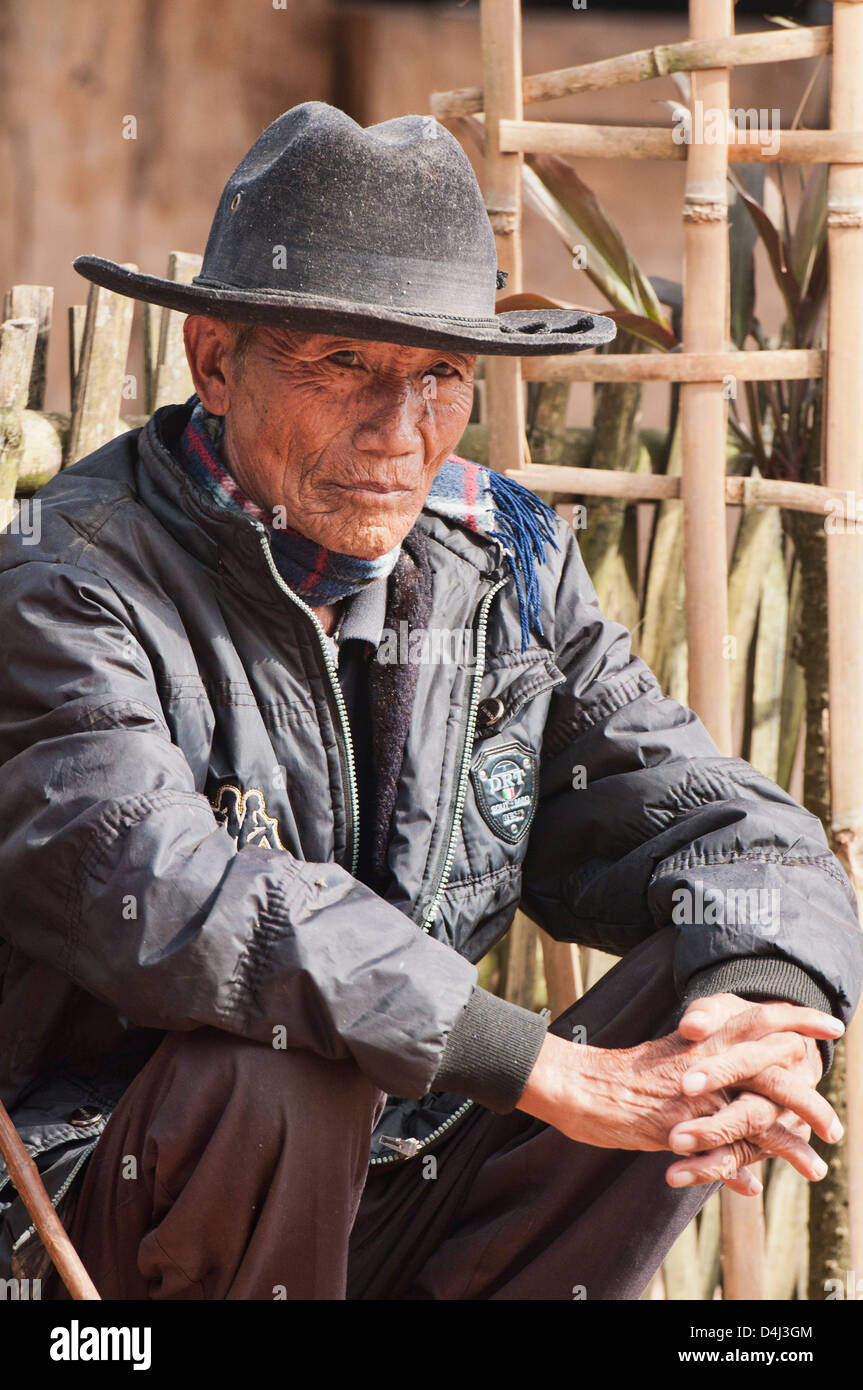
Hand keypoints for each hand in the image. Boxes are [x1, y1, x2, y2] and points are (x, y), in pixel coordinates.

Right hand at [516, 1000, 842, 1192]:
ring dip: (788, 1144)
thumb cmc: (619, 1075)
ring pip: (754, 1116)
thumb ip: (703, 1070)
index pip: (759, 1019)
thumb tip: (723, 1066)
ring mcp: (693, 1095)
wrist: (576, 1082)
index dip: (797, 1020)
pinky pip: (719, 1149)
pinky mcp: (677, 1126)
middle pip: (771, 1072)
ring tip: (816, 1168)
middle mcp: (705, 1063)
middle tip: (835, 1126)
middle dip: (808, 1098)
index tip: (832, 1025)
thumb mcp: (668, 1062)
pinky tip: (753, 1188)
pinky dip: (739, 1170)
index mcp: (704, 1040)